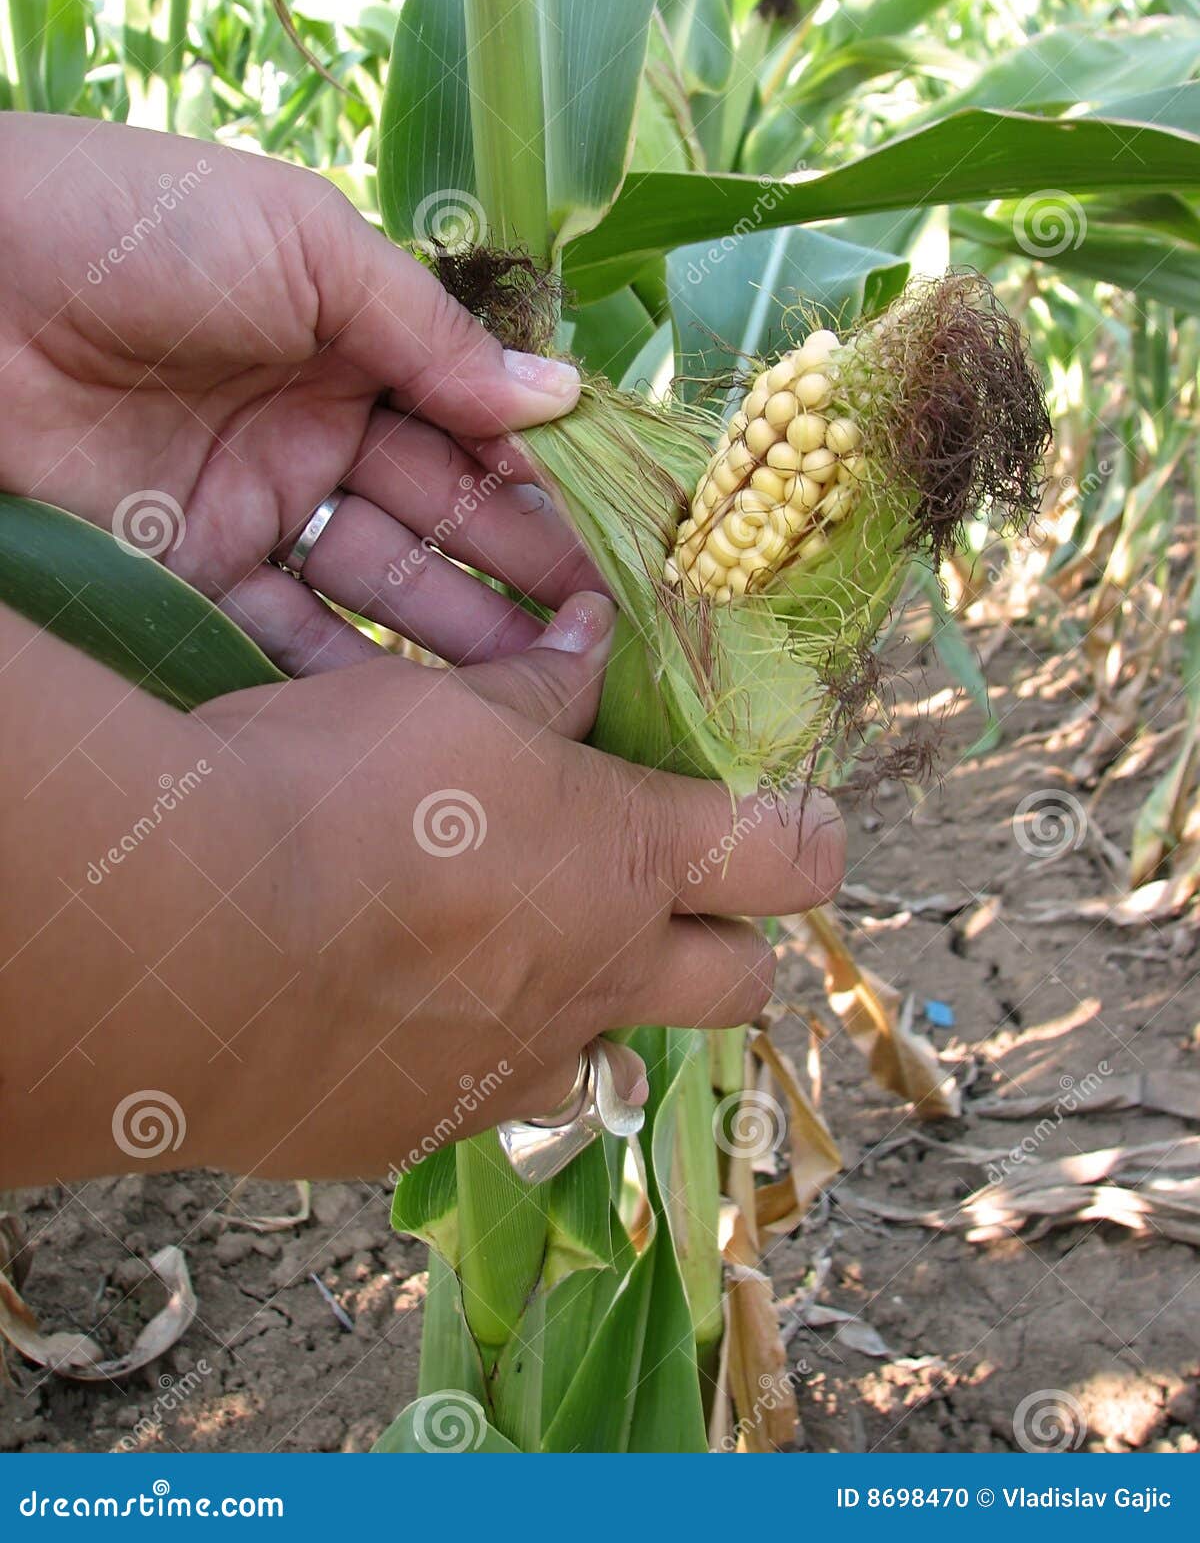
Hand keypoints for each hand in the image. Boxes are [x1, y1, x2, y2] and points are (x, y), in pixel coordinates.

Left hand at [0, 113, 593, 668]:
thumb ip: (430, 333)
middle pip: (433, 516)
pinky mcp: (185, 576)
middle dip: (518, 572)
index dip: (537, 481)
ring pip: (375, 587)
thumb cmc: (141, 231)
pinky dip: (353, 673)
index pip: (463, 424)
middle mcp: (307, 432)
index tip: (613, 540)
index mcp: (345, 342)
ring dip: (458, 635)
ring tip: (545, 684)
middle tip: (600, 633)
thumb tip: (563, 397)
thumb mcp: (308, 248)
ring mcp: (247, 509)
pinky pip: (284, 636)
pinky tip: (431, 707)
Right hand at [0, 594, 843, 1183]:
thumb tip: (595, 637)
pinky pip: (491, 1103)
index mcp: (623, 859)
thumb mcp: (436, 706)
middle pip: (742, 985)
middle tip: (661, 894)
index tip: (794, 821)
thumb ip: (535, 686)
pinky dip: (477, 1059)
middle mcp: (596, 978)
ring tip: (513, 951)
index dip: (810, 836)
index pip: (794, 859)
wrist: (179, 941)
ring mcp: (514, 1072)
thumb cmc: (323, 791)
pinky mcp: (423, 1132)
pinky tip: (398, 1008)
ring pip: (618, 1056)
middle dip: (729, 944)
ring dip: (598, 1007)